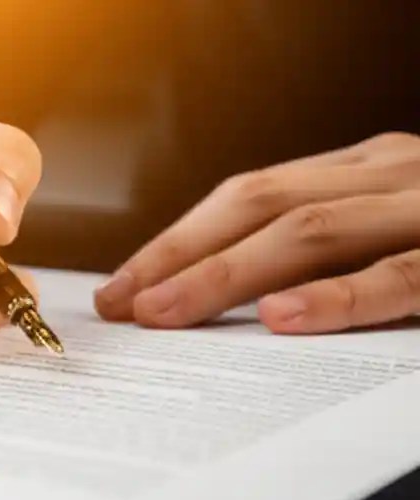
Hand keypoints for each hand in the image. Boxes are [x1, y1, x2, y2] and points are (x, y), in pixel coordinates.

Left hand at [95, 132, 419, 333]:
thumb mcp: (390, 229)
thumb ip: (322, 250)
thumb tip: (210, 298)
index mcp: (366, 170)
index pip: (252, 196)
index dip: (178, 241)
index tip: (120, 289)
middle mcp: (389, 177)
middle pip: (265, 206)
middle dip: (182, 256)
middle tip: (123, 306)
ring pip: (313, 232)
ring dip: (229, 273)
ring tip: (167, 312)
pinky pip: (397, 275)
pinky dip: (336, 295)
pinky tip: (280, 316)